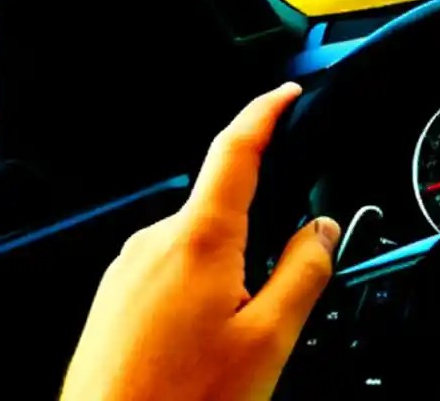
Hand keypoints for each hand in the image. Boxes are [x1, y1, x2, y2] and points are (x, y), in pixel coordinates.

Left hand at [62, 83, 339, 400]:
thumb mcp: (269, 340)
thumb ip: (305, 273)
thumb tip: (324, 232)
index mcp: (198, 240)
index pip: (236, 149)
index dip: (266, 112)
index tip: (287, 94)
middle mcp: (154, 243)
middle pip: (225, 208)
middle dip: (262, 236)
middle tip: (284, 294)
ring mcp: (127, 270)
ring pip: (200, 247)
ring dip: (231, 274)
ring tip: (238, 340)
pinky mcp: (114, 298)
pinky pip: (171, 273)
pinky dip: (201, 294)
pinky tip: (206, 346)